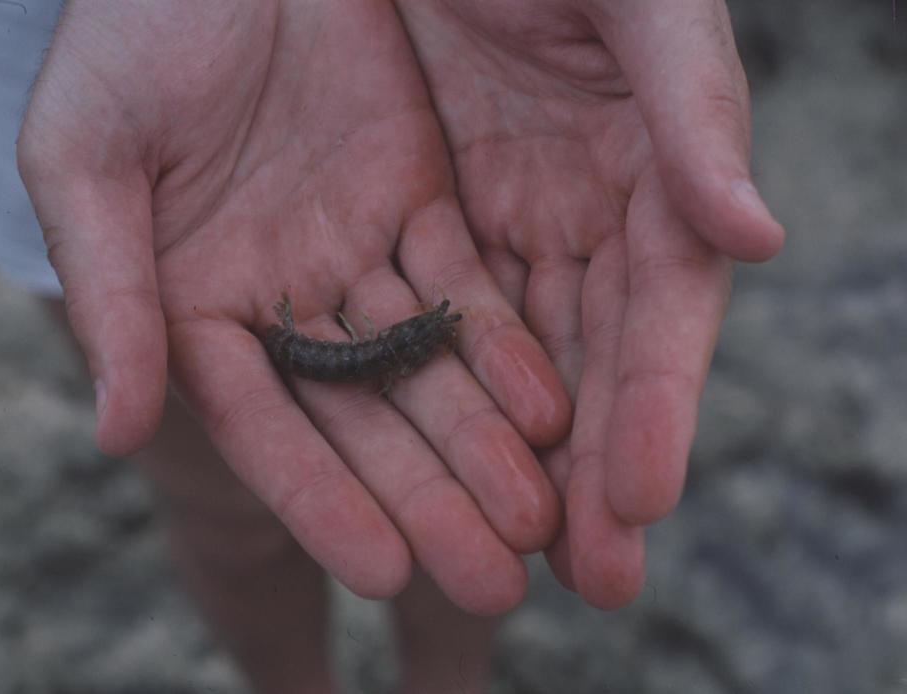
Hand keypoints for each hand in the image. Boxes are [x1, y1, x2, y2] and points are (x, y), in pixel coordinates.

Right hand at [17, 0, 571, 614]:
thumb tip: (117, 432)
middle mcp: (280, 301)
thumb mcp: (88, 157)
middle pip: (360, 418)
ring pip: (424, 367)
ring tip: (537, 521)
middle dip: (426, 498)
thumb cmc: (127, 39)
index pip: (265, 425)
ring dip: (480, 444)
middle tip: (493, 583)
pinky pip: (467, 287)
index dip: (321, 497)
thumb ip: (110, 295)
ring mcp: (353, 254)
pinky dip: (504, 349)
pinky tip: (550, 410)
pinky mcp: (416, 201)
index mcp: (191, 308)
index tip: (385, 569)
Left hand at [397, 0, 783, 607]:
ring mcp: (507, 218)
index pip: (663, 309)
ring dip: (515, 457)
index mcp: (656, 170)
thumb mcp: (638, 6)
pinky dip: (436, 389)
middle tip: (591, 581)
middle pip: (594, 359)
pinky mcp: (430, 208)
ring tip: (512, 553)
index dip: (659, 401)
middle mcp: (587, 213)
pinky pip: (428, 311)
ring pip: (513, 357)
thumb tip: (757, 238)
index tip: (643, 497)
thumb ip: (693, 112)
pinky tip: (430, 462)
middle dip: (594, 470)